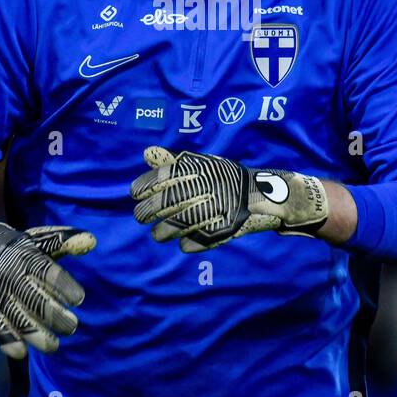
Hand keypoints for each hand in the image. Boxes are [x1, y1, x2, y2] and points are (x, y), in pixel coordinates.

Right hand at [0, 220, 94, 357]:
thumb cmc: (23, 248)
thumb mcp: (43, 240)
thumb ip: (67, 241)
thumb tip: (92, 242)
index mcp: (27, 257)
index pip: (47, 272)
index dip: (64, 286)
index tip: (79, 299)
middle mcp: (10, 276)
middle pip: (33, 299)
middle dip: (54, 316)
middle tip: (72, 327)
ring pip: (16, 317)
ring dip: (35, 334)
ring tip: (54, 345)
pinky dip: (7, 341)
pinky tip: (22, 352)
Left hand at [129, 146, 328, 251]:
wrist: (262, 194)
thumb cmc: (225, 177)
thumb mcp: (201, 163)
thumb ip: (173, 161)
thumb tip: (146, 153)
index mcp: (191, 172)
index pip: (155, 181)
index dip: (140, 189)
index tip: (134, 194)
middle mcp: (195, 191)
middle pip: (157, 208)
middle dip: (144, 213)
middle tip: (141, 217)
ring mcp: (205, 214)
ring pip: (169, 229)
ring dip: (160, 233)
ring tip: (158, 234)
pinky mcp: (215, 233)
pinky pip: (189, 243)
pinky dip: (184, 243)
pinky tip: (184, 240)